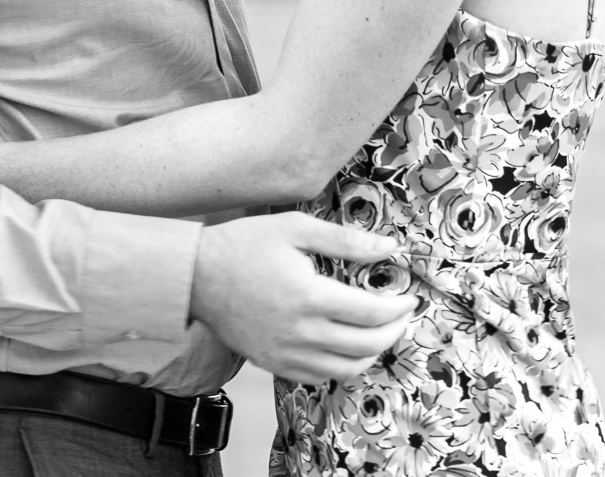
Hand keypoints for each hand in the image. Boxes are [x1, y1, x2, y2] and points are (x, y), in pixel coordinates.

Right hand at [188, 213, 415, 383]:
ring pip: (347, 369)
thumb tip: (389, 247)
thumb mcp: (295, 228)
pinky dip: (341, 367)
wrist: (196, 277)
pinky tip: (345, 347)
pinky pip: (319, 377)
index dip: (398, 308)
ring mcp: (286, 353)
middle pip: (367, 346)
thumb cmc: (243, 245)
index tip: (408, 298)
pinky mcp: (274, 364)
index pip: (372, 313)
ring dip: (372, 354)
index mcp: (310, 297)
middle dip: (393, 332)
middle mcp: (301, 333)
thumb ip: (345, 240)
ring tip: (379, 333)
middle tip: (401, 316)